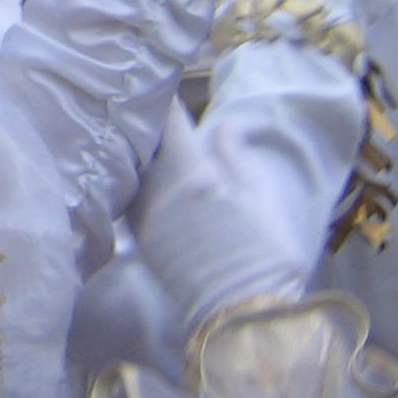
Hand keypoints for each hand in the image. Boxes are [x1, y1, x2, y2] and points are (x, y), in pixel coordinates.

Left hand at [132, 102, 310, 333]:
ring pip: (132, 171)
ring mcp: (146, 218)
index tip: (158, 80)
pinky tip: (140, 173)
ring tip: (139, 133)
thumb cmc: (266, 257)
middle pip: (142, 145)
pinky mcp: (141, 241)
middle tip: (141, 99)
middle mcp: (160, 194)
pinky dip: (133, 179)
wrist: (244, 317)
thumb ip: (236, 157)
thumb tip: (221, 124)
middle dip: (142, 123)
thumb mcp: (262, 199)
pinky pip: (131, 197)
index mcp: (194, 177)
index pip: (168, 124)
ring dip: (134, 151)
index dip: (163, 100)